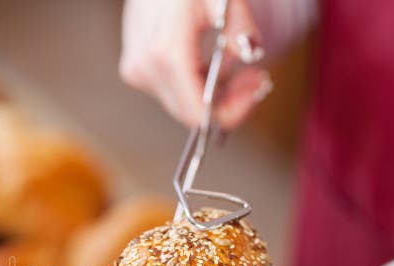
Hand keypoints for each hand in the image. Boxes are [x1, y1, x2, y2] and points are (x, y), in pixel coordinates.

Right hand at [120, 0, 272, 129]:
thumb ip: (239, 25)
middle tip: (256, 78)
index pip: (198, 112)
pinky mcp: (136, 70)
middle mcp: (145, 68)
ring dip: (216, 95)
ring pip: (184, 105)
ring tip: (241, 69)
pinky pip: (174, 93)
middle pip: (192, 113)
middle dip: (229, 102)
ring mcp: (137, 71)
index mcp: (165, 53)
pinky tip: (215, 67)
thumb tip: (252, 54)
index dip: (232, 111)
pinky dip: (198, 86)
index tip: (256, 89)